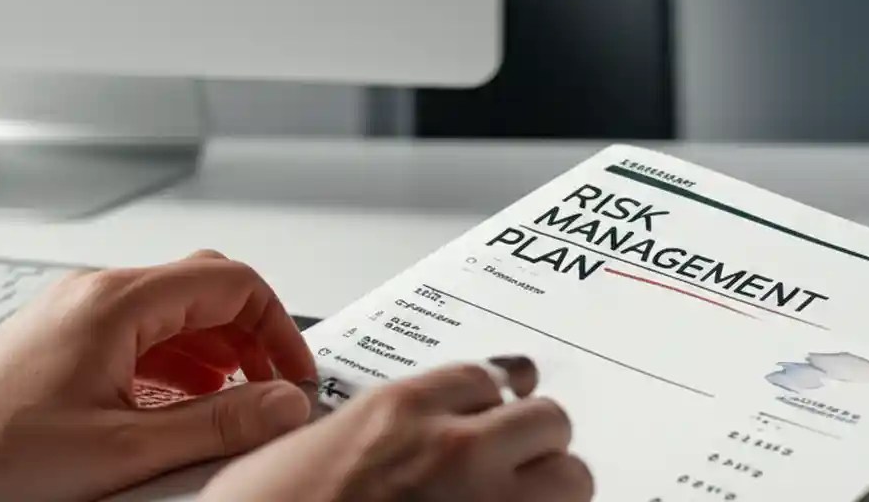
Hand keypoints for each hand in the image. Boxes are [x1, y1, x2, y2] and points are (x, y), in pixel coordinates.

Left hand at [0, 250, 318, 501]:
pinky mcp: (68, 333)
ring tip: (235, 402)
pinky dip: (180, 358)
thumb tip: (284, 404)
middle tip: (271, 389)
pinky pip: (143, 329)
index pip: (231, 284)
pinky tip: (185, 401)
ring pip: (176, 309)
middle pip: (207, 289)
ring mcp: (81, 309)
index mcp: (118, 303)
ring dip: (217, 350)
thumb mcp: (125, 449)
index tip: (293, 373)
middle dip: (251, 336)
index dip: (277, 327)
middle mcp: (100, 292)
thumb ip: (218, 424)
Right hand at [202, 359, 594, 501]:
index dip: (497, 402)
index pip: (489, 377)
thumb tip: (381, 436)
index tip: (504, 411)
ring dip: (553, 490)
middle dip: (536, 445)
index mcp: (399, 412)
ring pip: (571, 478)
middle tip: (519, 467)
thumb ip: (358, 431)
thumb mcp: (297, 453)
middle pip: (547, 419)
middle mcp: (453, 451)